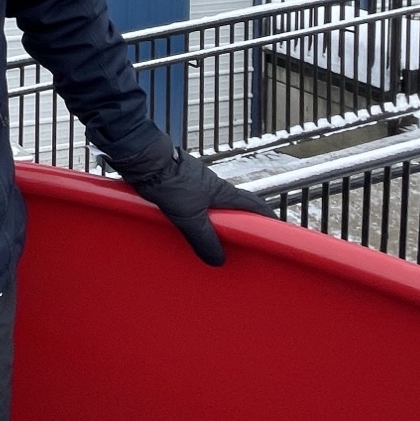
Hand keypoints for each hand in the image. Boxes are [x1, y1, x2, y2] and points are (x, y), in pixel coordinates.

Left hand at [111, 134, 275, 266]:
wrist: (144, 160)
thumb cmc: (169, 181)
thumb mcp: (189, 217)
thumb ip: (204, 238)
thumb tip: (218, 260)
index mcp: (223, 193)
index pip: (254, 205)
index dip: (266, 217)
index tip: (275, 229)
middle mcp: (213, 187)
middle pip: (235, 206)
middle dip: (240, 222)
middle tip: (241, 242)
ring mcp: (196, 183)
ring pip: (213, 205)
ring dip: (216, 220)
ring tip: (212, 239)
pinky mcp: (180, 183)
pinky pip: (195, 203)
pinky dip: (198, 215)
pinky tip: (188, 225)